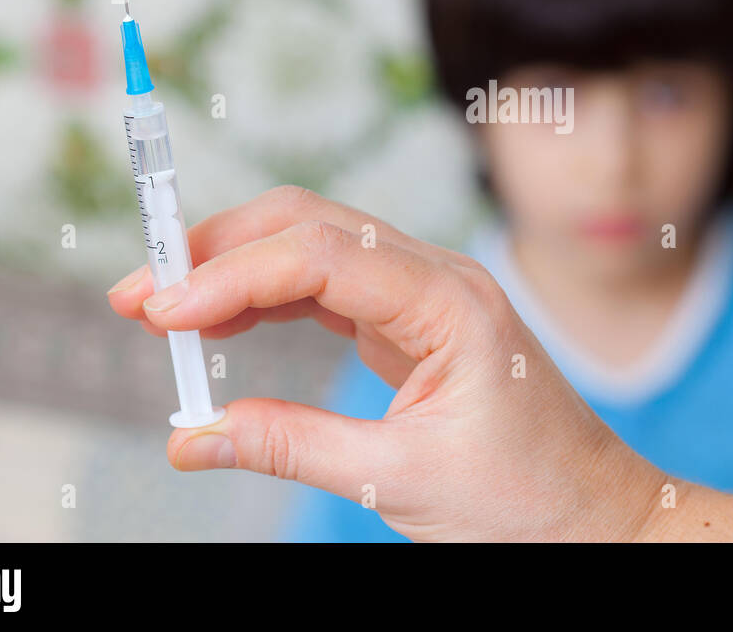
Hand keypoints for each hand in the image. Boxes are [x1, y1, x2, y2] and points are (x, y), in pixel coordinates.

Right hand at [107, 186, 666, 540]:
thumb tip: (190, 437)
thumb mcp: (397, 479)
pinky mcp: (413, 318)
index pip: (322, 254)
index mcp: (451, 302)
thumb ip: (290, 446)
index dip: (231, 274)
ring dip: (237, 266)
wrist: (593, 509)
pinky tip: (222, 320)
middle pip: (313, 222)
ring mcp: (426, 292)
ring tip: (163, 306)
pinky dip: (269, 294)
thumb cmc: (523, 497)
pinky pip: (331, 284)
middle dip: (220, 248)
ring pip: (317, 244)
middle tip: (139, 293)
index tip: (160, 312)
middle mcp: (439, 277)